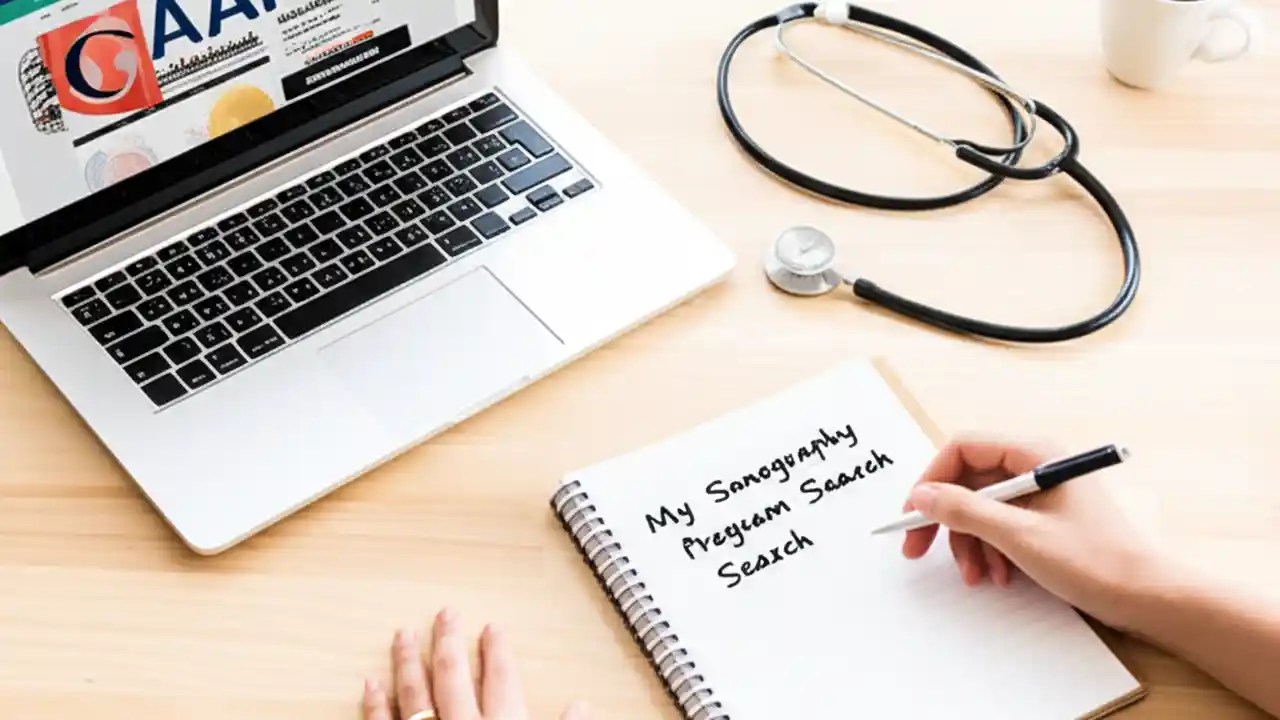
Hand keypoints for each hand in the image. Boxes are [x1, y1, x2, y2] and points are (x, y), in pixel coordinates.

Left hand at [362, 608, 590, 719]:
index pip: (502, 679)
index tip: (492, 628)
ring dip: (407, 662)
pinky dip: (375, 705)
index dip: (497, 650)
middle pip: (454, 676)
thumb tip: (581, 706)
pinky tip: (370, 683)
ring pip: (414, 695)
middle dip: (449, 641)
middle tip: (445, 613)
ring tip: (403, 635)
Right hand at [901, 438, 1166, 631]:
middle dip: (946, 519)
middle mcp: (1037, 465)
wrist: (1149, 597)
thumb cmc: (1097, 561)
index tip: (913, 513)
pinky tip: (1000, 575)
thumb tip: (923, 495)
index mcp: (1035, 454)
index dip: (932, 479)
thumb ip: (966, 511)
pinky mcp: (1046, 518)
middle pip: (969, 480)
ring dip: (970, 542)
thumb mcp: (1020, 536)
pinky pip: (1002, 525)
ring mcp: (1042, 492)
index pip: (963, 449)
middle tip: (918, 549)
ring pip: (982, 507)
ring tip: (977, 575)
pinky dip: (992, 550)